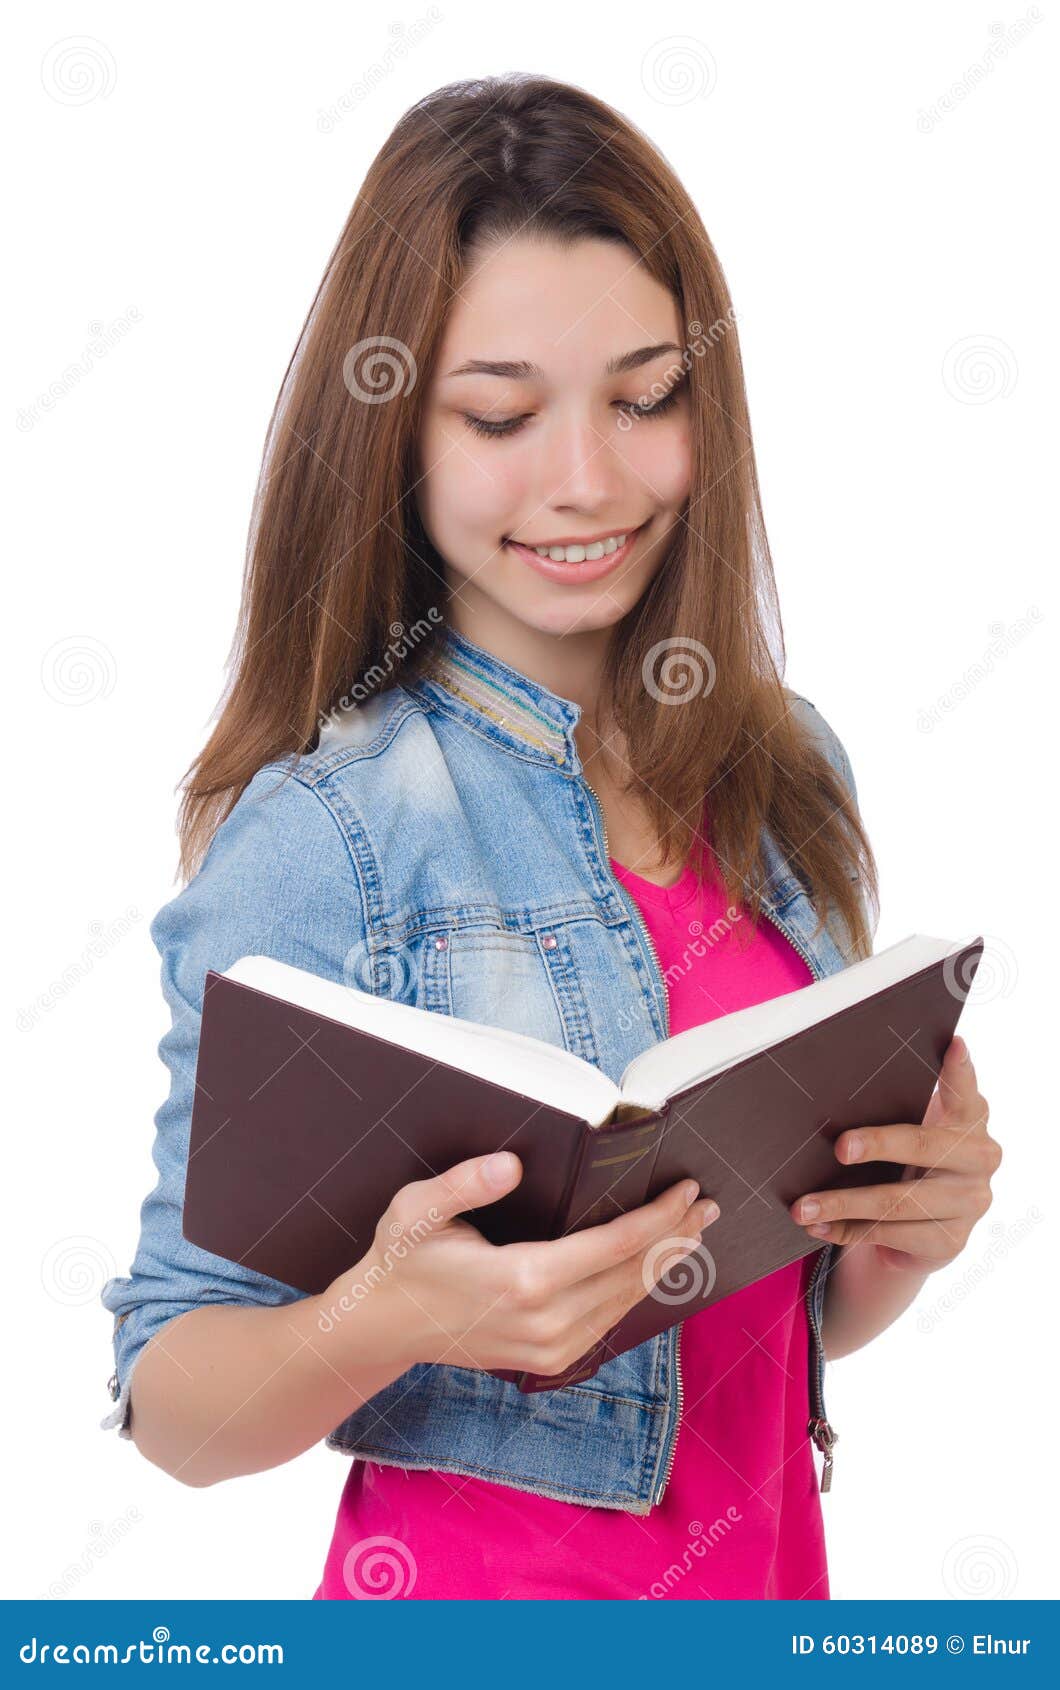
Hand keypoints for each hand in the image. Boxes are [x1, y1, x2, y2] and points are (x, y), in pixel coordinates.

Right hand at [328, 1151, 719, 1377]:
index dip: (658, 1216)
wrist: (382, 1329)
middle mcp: (546, 1321)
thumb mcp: (417, 1211)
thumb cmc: (401, 1260)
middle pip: (632, 1274)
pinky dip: (635, 1290)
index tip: (687, 1189)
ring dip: (663, 1264)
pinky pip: (608, 1321)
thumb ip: (465, 1183)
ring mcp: (550, 1347)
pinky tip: (651, 1267)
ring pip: (626, 1301)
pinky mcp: (548, 1358)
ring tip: (691, 1231)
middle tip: (706, 1205)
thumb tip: (513, 1165)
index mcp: (523, 1280)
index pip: (615, 1245)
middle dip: (674, 1237)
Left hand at [789, 1035, 1000, 1271]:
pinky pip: (891, 1234)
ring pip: (898, 1201)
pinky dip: (848, 1230)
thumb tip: (835, 1083)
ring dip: (843, 1203)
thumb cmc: (906, 1161)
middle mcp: (979, 1158)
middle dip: (877, 1145)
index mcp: (969, 1118)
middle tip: (840, 1147)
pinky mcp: (950, 1241)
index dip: (959, 1068)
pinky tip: (819, 1227)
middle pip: (922, 1146)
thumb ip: (896, 1107)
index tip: (952, 1044)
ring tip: (803, 1206)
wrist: (920, 1230)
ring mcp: (970, 1203)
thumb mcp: (908, 1128)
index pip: (964, 1090)